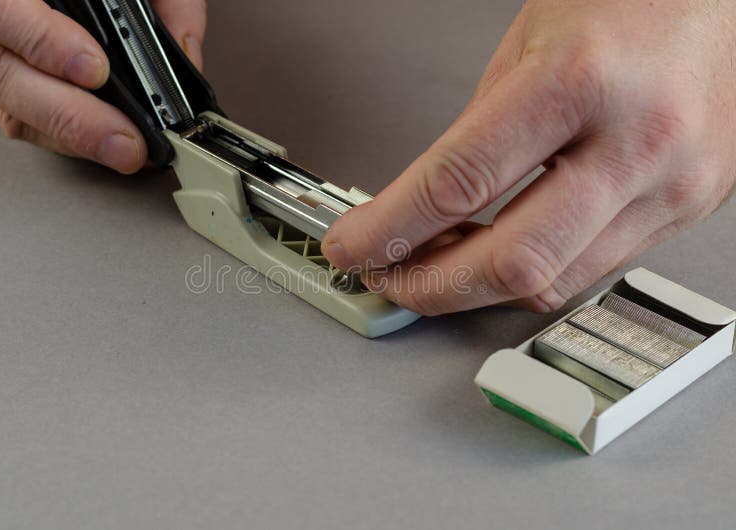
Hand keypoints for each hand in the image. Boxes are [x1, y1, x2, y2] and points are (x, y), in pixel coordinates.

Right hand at [0, 0, 206, 173]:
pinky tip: (109, 146)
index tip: (95, 69)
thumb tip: (184, 52)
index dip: (39, 40)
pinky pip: (27, 125)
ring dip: (74, 137)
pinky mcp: (4, 94)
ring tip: (125, 152)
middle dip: (69, 114)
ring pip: (10, 110)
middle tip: (122, 138)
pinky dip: (72, 140)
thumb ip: (162, 1)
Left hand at [322, 0, 735, 315]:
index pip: (458, 184)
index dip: (390, 229)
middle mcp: (636, 141)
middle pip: (511, 260)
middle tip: (391, 277)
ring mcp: (671, 185)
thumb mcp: (523, 48)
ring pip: (551, 282)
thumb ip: (473, 139)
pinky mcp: (686, 210)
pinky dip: (530, 273)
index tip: (354, 247)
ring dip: (477, 288)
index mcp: (578, 80)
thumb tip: (420, 211)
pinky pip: (590, 271)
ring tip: (438, 267)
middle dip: (431, 285)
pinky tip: (501, 254)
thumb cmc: (623, 1)